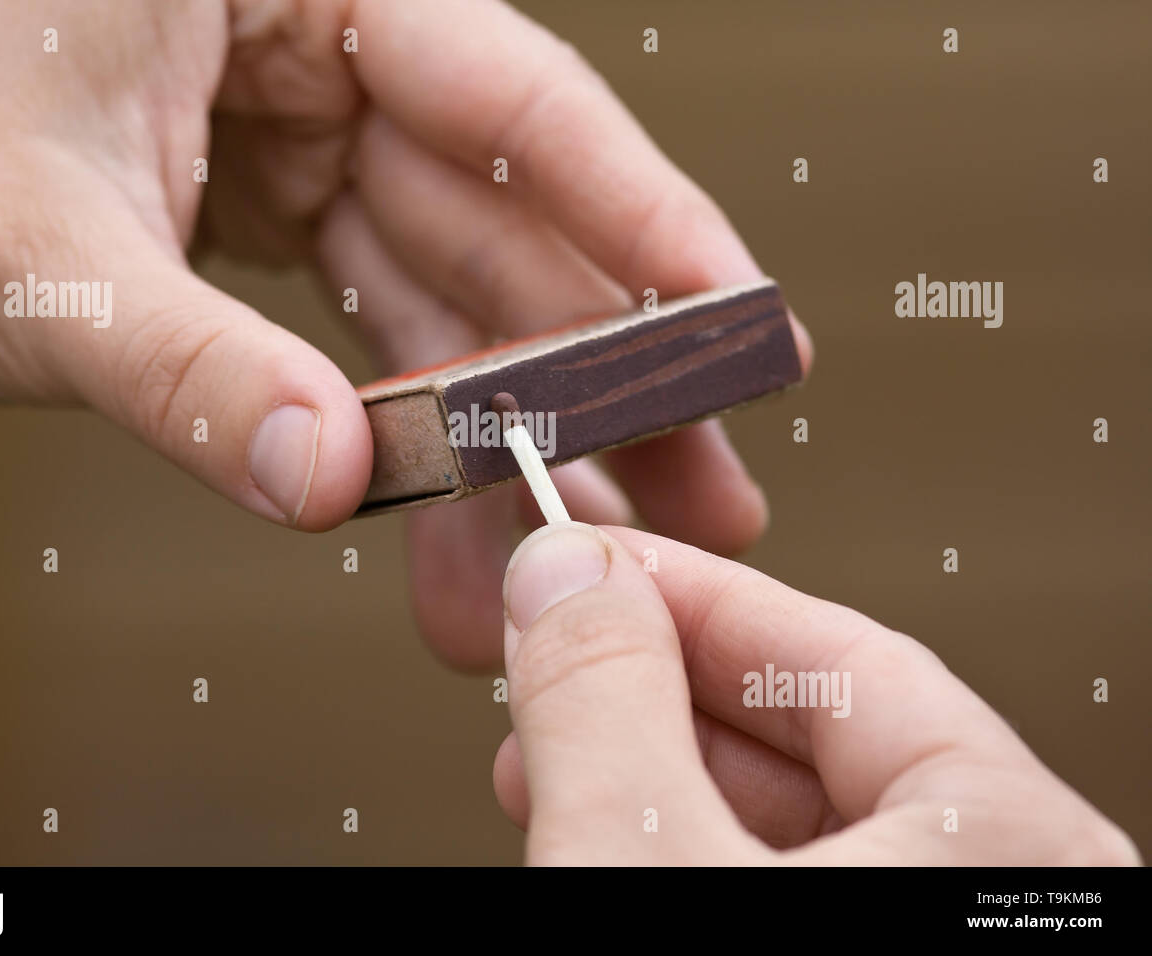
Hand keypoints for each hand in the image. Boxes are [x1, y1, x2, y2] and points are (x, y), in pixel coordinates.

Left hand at [0, 0, 808, 667]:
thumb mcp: (21, 259)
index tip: (736, 322)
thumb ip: (186, 371)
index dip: (639, 217)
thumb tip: (328, 481)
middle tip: (689, 487)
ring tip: (569, 540)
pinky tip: (450, 502)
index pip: (505, 91)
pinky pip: (369, 318)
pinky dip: (411, 413)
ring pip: (442, 285)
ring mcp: (287, 125)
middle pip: (499, 211)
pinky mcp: (261, 202)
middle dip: (592, 369)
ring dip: (507, 423)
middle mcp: (302, 33)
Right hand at [492, 523, 1139, 864]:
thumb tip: (563, 575)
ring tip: (546, 756)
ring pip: (784, 822)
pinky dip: (683, 846)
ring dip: (651, 771)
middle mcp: (1000, 887)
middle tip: (553, 653)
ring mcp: (943, 926)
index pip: (837, 655)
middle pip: (810, 733)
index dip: (686, 591)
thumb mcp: (645, 857)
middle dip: (652, 686)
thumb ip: (603, 702)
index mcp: (1006, 843)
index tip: (587, 562)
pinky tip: (599, 829)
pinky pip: (778, 879)